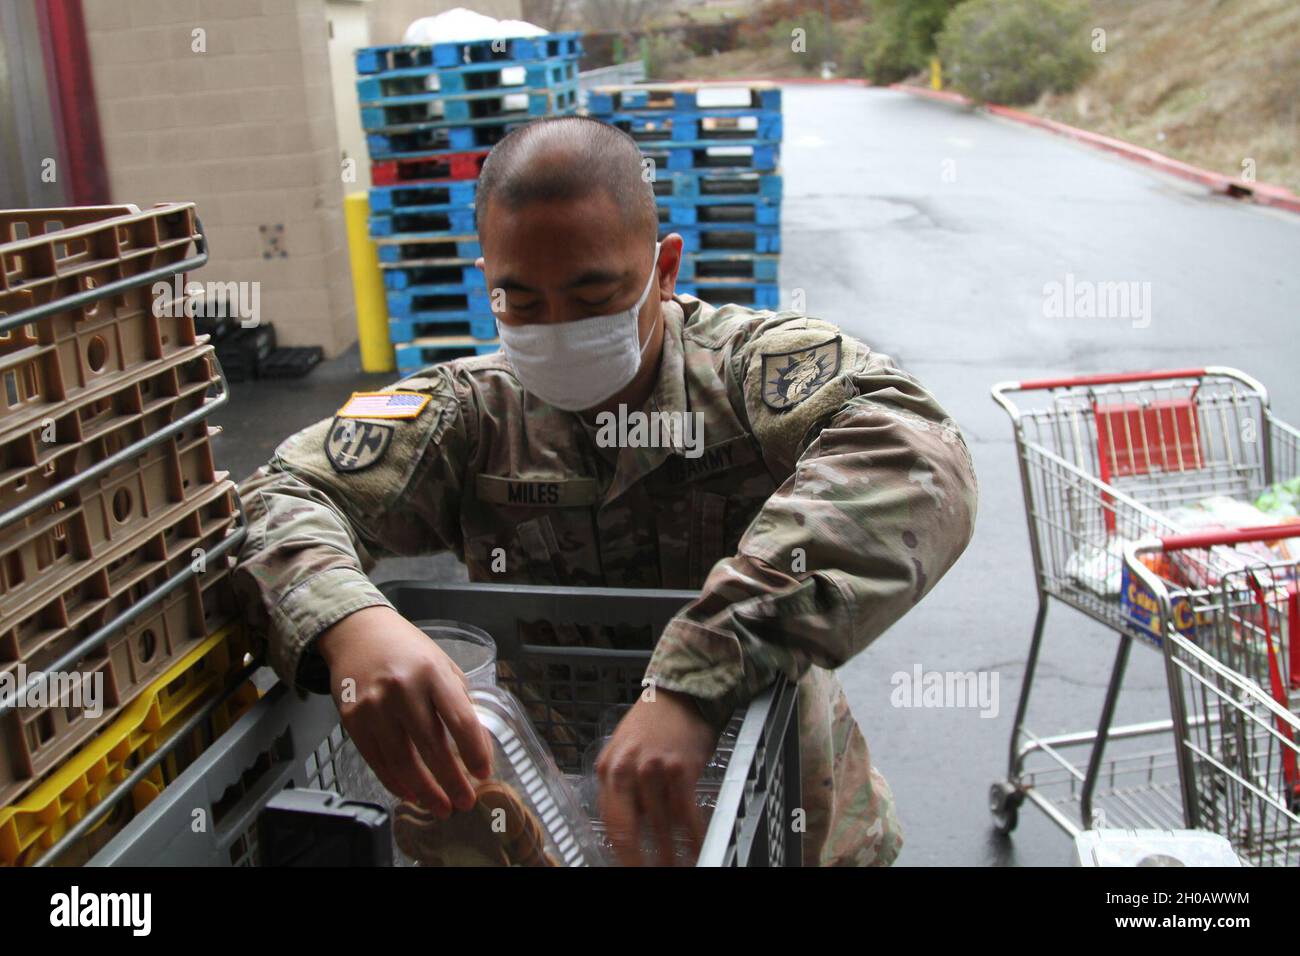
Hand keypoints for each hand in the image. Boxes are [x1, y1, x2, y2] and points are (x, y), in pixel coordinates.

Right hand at [317, 606, 493, 817]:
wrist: (358, 633)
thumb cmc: (408, 652)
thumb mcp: (442, 665)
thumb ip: (458, 702)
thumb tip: (477, 747)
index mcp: (433, 673)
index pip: (460, 719)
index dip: (474, 751)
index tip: (483, 773)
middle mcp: (403, 688)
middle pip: (431, 746)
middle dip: (451, 780)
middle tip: (465, 802)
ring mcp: (374, 705)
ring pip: (401, 760)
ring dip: (424, 790)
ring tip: (441, 806)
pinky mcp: (352, 719)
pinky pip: (376, 760)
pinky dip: (395, 781)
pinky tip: (411, 793)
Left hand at [595, 688, 720, 865]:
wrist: (682, 693)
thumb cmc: (653, 723)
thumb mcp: (623, 750)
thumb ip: (622, 785)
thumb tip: (632, 824)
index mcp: (608, 768)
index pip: (610, 822)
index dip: (619, 853)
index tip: (627, 867)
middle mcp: (628, 770)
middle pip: (630, 830)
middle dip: (639, 862)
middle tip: (647, 874)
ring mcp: (655, 770)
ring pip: (661, 826)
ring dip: (669, 854)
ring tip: (674, 869)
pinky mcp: (682, 770)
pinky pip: (687, 814)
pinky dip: (693, 837)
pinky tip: (696, 851)